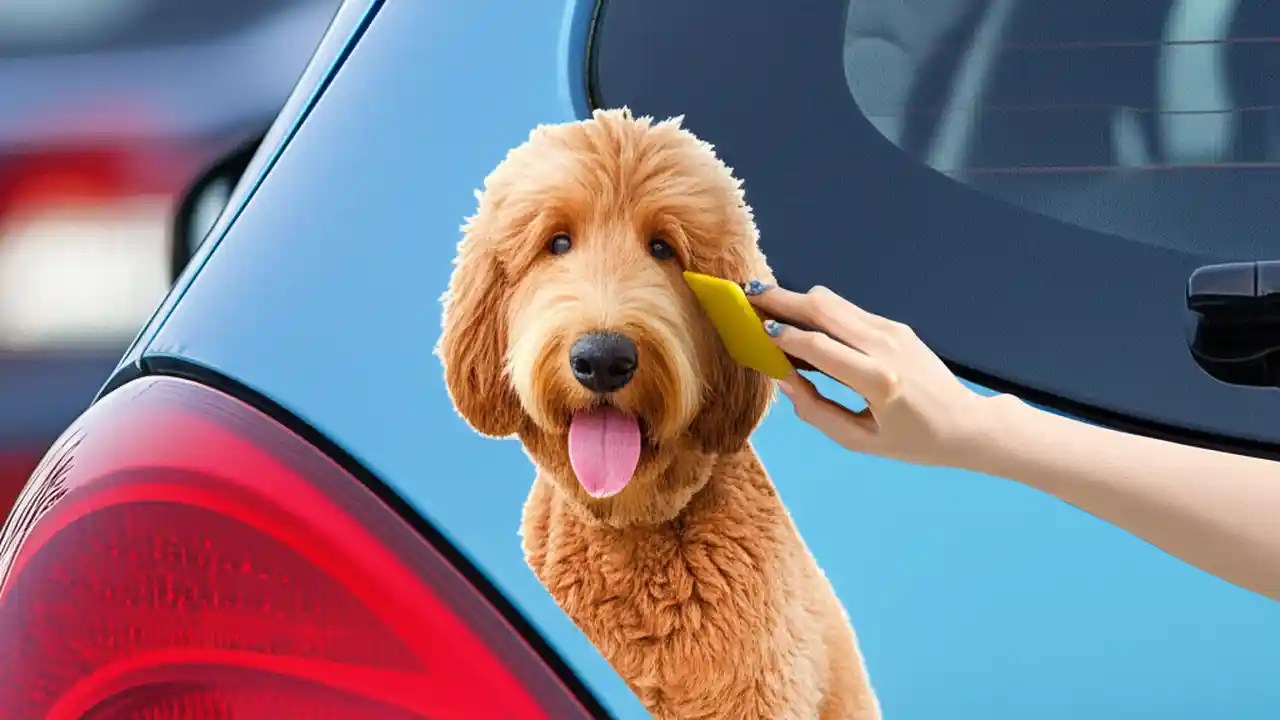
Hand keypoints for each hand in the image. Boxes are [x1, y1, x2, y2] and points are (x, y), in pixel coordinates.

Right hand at [746, 282, 1004, 467]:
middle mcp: (884, 346)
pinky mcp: (895, 326)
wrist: (967, 424)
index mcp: (878, 380)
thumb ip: (817, 412)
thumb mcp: (860, 441)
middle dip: (782, 300)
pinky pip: (848, 311)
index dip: (783, 335)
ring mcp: (892, 331)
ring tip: (766, 301)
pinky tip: (800, 319)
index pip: (819, 346)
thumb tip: (784, 381)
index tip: (756, 329)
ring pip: (834, 302)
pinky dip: (819, 311)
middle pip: (823, 309)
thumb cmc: (914, 441)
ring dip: (798, 299)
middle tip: (748, 294)